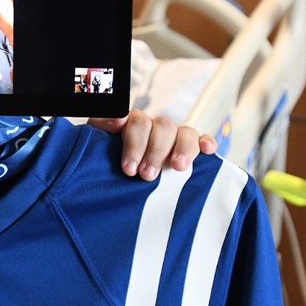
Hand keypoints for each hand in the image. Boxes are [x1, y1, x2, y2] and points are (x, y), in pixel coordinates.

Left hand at [88, 109, 217, 180]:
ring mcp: (174, 137)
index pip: (137, 122)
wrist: (110, 185)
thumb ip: (103, 126)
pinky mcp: (191, 150)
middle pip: (163, 127)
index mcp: (131, 124)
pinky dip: (206, 143)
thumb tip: (117, 119)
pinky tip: (208, 150)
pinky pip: (202, 140)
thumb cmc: (104, 166)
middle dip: (155, 152)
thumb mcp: (97, 147)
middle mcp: (154, 127)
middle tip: (146, 176)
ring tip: (178, 168)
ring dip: (182, 149)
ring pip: (185, 132)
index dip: (135, 143)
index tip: (129, 167)